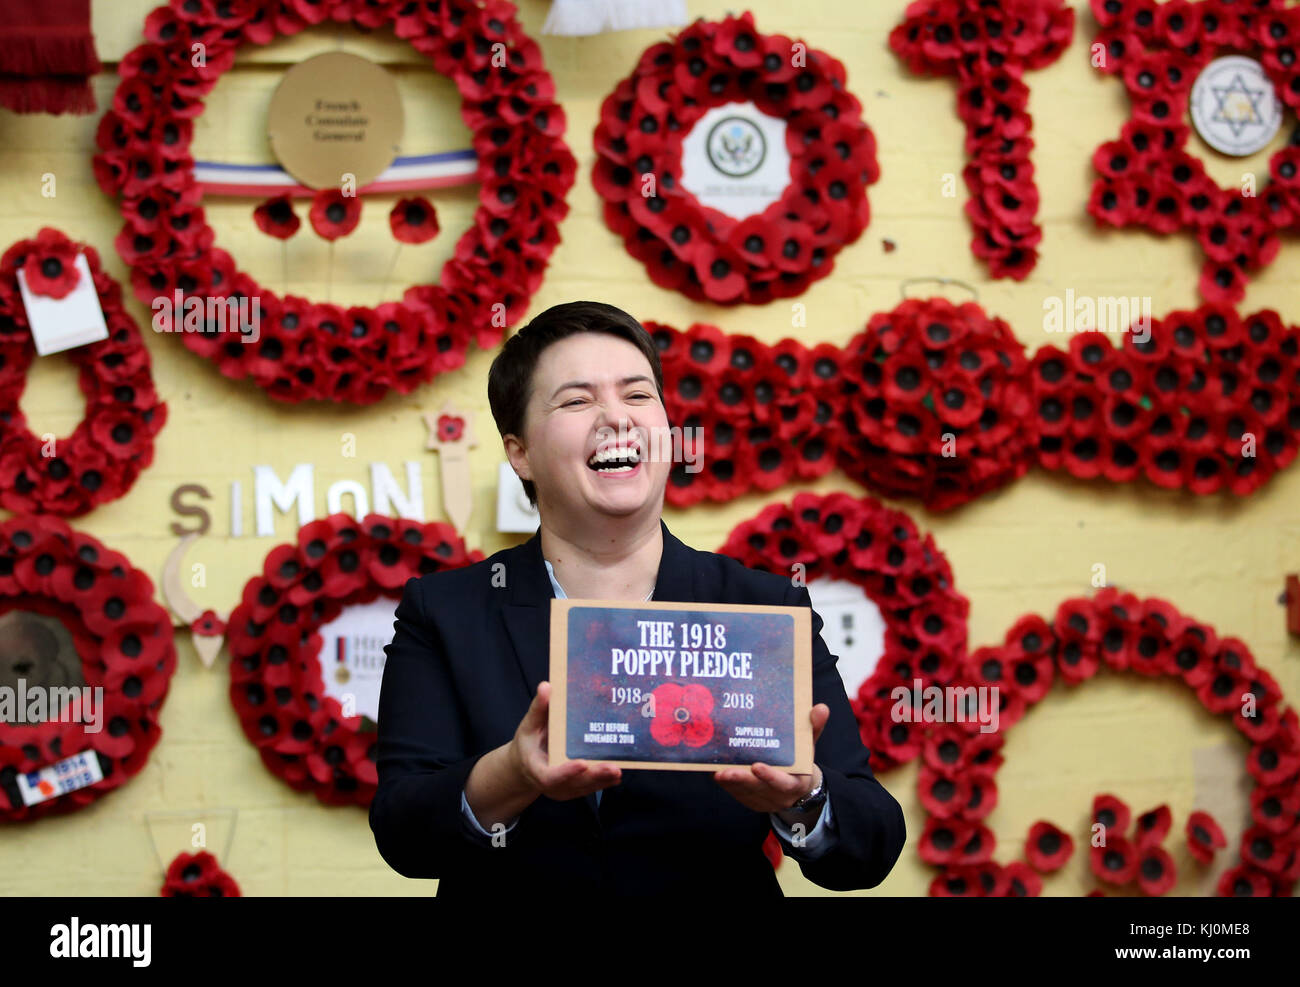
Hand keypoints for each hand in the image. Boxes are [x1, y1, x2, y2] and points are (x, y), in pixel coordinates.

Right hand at [508, 681, 622, 801]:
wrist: (526, 765)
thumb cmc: (529, 743)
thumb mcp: (529, 725)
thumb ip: (539, 708)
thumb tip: (546, 686)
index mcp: (536, 769)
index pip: (550, 776)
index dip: (566, 772)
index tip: (582, 763)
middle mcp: (551, 784)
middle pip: (575, 783)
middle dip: (595, 776)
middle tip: (613, 767)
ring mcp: (565, 789)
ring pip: (586, 787)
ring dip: (603, 779)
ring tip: (619, 769)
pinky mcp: (575, 789)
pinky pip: (591, 787)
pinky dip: (605, 781)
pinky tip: (618, 773)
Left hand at [713, 703, 829, 812]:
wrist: (798, 789)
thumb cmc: (800, 761)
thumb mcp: (809, 746)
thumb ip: (814, 728)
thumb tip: (821, 708)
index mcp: (795, 783)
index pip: (783, 783)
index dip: (770, 776)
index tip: (756, 766)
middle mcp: (778, 795)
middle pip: (758, 789)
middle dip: (741, 780)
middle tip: (725, 771)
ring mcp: (762, 799)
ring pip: (743, 792)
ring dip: (729, 782)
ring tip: (715, 770)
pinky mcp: (749, 801)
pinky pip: (735, 793)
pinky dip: (725, 783)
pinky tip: (713, 770)